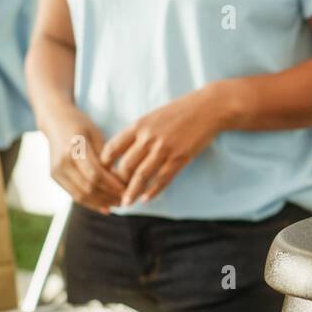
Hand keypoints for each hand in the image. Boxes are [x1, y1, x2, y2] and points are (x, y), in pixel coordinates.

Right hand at [43, 105, 125, 212]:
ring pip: (80, 195)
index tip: (128, 190)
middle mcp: (62, 162)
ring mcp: (56, 171)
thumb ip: (106, 157)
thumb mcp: (96, 134)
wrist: (54, 121)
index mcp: (74, 148)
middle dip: (109, 196)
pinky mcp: (54, 177)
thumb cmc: (80, 125)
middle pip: (88, 187)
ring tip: (117, 204)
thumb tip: (118, 180)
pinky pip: (74, 195)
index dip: (112, 186)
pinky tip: (104, 206)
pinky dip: (90, 203)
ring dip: (101, 203)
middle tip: (126, 200)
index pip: (96, 174)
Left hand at [100, 86, 229, 205]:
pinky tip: (146, 198)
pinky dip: (153, 191)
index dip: (105, 163)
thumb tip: (127, 148)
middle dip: (117, 182)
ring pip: (141, 176)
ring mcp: (164, 149)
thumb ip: (140, 131)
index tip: (102, 173)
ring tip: (126, 202)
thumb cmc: (182, 110)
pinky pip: (162, 179)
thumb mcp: (155, 115)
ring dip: (132, 192)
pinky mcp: (179, 158)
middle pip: (125, 165)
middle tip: (114, 192)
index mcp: (139, 125)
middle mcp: (148, 138)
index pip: (113, 147)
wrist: (208, 108)